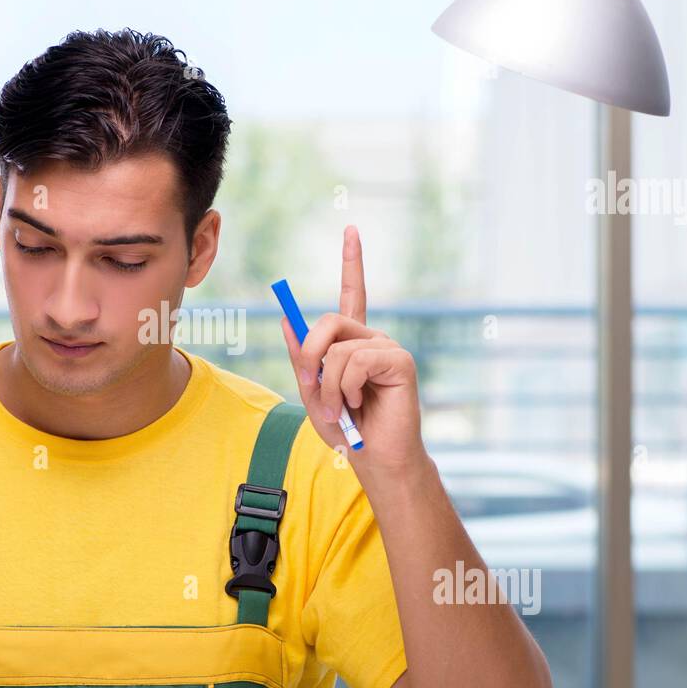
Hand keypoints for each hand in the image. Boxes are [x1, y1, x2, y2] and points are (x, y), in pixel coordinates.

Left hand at [280, 225, 427, 481]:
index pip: (353, 292)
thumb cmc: (347, 428)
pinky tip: (359, 405)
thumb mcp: (313, 391)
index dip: (352, 261)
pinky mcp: (400, 362)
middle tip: (311, 386)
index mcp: (353, 342)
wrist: (374, 458)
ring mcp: (387, 348)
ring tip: (340, 408)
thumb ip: (302, 358)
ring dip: (328, 386)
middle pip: (328, 321)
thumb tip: (286, 321)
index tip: (351, 229)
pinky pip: (356, 362)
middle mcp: (372, 338)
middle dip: (309, 355)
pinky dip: (346, 388)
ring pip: (338, 349)